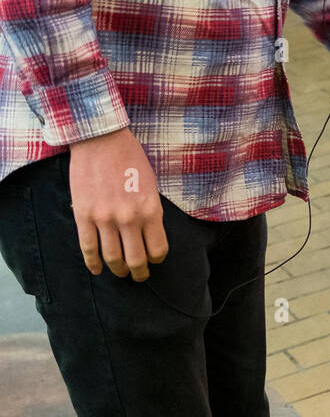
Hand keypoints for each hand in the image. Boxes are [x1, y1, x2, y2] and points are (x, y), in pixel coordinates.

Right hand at [68, 128, 168, 280]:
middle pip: (136, 260)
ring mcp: (105, 218)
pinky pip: (88, 248)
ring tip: (121, 273)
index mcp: (150, 209)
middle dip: (139, 272)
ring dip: (118, 270)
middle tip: (139, 276)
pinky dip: (93, 263)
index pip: (158, 249)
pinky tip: (97, 269)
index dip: (157, 260)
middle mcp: (129, 218)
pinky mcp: (84, 216)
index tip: (154, 261)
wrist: (101, 139)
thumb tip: (150, 233)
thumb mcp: (151, 183)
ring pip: (112, 258)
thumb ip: (151, 210)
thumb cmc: (130, 157)